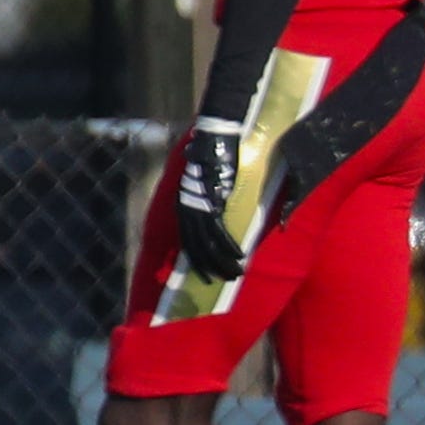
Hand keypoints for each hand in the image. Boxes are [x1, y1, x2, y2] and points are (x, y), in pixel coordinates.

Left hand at [173, 120, 249, 280]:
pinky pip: (220, 234)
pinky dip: (230, 248)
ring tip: (236, 273)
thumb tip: (215, 210)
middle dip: (211, 267)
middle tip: (225, 279)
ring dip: (223, 262)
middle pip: (197, 249)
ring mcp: (198, 210)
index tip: (207, 276)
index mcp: (184, 209)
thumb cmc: (210, 162)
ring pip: (209, 246)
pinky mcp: (212, 206)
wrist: (214, 144)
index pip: (188, 243)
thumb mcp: (202, 185)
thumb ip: (205, 200)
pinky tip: (240, 257)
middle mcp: (187, 212)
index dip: (197, 261)